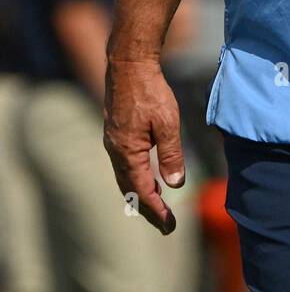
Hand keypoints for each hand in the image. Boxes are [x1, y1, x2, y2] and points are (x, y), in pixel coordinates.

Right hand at [103, 57, 184, 234]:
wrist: (128, 65)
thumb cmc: (150, 91)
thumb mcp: (168, 123)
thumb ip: (171, 154)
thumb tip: (174, 184)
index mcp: (128, 153)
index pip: (142, 191)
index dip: (157, 210)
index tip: (170, 225)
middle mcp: (116, 151)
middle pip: (130, 190)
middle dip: (148, 208)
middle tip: (165, 223)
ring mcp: (113, 142)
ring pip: (125, 177)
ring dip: (140, 193)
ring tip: (158, 204)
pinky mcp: (115, 133)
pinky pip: (124, 164)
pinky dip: (136, 177)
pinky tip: (148, 175)